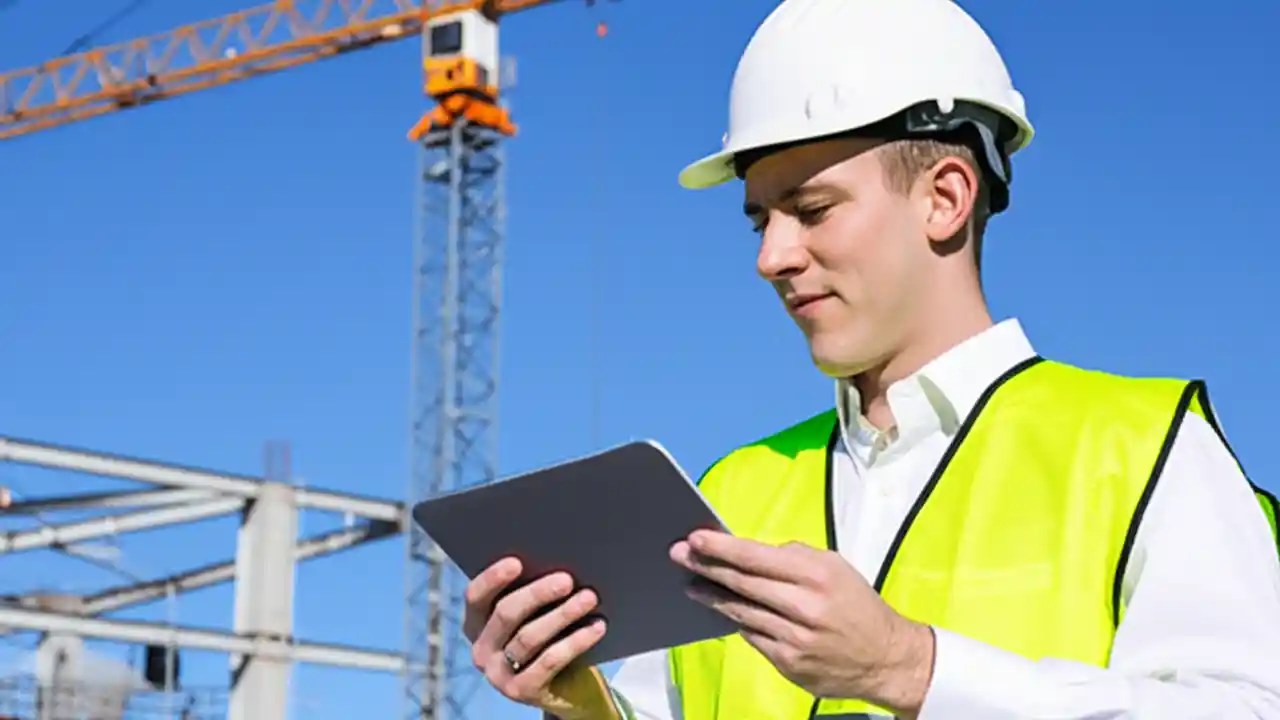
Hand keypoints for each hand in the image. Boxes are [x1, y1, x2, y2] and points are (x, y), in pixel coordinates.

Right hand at [463, 557, 616, 719]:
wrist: (565, 687)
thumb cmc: (550, 636)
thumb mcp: (535, 615)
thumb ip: (532, 594)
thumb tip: (556, 563)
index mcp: (477, 623)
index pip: (476, 596)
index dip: (493, 578)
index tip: (517, 562)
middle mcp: (481, 649)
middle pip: (506, 614)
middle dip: (537, 593)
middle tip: (567, 579)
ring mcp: (498, 674)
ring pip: (529, 637)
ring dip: (562, 614)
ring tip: (589, 597)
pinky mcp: (521, 690)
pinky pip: (549, 661)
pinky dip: (575, 641)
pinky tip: (596, 627)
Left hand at [671, 530, 934, 716]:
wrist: (886, 658)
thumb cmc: (857, 605)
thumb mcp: (835, 567)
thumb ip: (794, 556)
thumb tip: (751, 553)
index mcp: (816, 576)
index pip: (757, 558)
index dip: (722, 547)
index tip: (695, 538)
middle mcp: (804, 608)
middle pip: (742, 584)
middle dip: (706, 567)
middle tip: (678, 555)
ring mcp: (794, 639)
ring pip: (741, 613)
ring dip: (712, 597)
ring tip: (691, 583)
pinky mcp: (789, 664)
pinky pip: (753, 637)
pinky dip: (738, 622)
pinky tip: (723, 610)